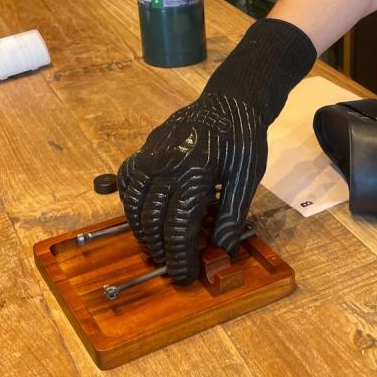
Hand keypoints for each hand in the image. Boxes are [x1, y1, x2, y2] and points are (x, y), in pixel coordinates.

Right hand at [118, 92, 267, 283]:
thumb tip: (221, 250)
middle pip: (152, 220)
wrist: (230, 101)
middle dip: (160, 249)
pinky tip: (143, 213)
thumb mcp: (247, 178)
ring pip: (133, 202)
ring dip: (141, 229)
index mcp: (194, 174)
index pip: (178, 228)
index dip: (179, 257)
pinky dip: (130, 200)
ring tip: (157, 245)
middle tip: (171, 264)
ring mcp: (152, 154)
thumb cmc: (243, 140)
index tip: (184, 275)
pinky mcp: (146, 147)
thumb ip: (232, 215)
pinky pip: (128, 178)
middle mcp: (166, 165)